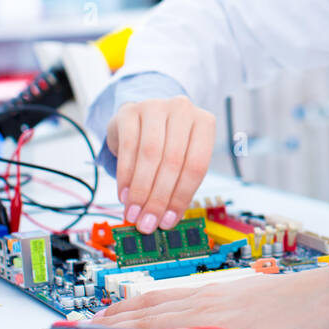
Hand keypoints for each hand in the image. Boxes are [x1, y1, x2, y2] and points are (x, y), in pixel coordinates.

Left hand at [89, 265, 328, 328]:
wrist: (326, 299)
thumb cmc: (298, 302)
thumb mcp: (254, 299)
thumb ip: (226, 308)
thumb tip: (210, 319)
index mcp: (212, 292)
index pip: (156, 299)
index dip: (122, 307)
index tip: (96, 314)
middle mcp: (204, 300)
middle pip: (144, 309)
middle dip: (106, 319)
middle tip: (74, 326)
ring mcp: (210, 316)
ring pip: (150, 323)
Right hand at [106, 95, 215, 233]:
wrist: (142, 119)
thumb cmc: (167, 143)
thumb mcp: (181, 159)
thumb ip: (178, 185)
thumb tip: (166, 221)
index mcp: (204, 123)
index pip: (196, 166)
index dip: (182, 197)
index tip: (168, 221)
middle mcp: (183, 110)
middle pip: (173, 161)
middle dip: (158, 198)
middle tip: (147, 222)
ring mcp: (156, 106)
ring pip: (150, 155)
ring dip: (140, 190)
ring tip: (134, 212)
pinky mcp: (129, 111)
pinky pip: (128, 147)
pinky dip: (125, 176)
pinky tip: (124, 194)